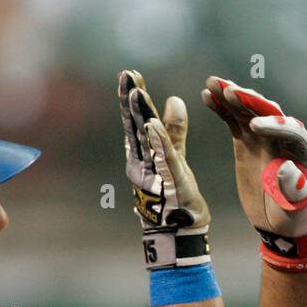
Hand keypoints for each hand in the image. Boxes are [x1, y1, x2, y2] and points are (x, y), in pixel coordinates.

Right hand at [118, 69, 210, 268]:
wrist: (180, 231)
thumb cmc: (175, 196)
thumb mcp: (174, 158)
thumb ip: (174, 132)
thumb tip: (174, 100)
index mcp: (143, 155)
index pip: (137, 121)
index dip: (132, 99)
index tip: (130, 75)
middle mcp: (142, 163)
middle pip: (136, 127)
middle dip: (131, 101)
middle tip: (127, 75)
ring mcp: (153, 174)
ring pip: (146, 141)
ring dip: (141, 116)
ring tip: (136, 92)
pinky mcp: (169, 184)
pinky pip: (163, 160)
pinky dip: (158, 143)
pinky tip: (153, 125)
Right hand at [201, 75, 306, 270]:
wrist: (282, 222)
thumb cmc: (296, 217)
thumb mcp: (298, 210)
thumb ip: (294, 191)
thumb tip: (284, 168)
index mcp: (306, 152)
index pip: (292, 132)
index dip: (274, 127)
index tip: (254, 127)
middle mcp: (287, 138)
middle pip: (270, 113)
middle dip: (251, 102)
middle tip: (231, 91)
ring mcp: (266, 136)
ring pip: (249, 111)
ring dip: (232, 96)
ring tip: (213, 84)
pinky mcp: (248, 139)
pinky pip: (234, 119)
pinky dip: (222, 108)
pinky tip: (206, 95)